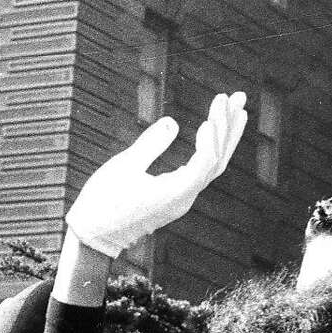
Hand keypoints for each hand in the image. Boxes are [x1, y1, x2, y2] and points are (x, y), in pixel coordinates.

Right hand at [66, 91, 248, 256]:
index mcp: (174, 194)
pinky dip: (212, 148)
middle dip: (228, 127)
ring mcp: (182, 199)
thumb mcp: (122, 169)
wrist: (93, 236)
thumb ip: (149, 145)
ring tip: (237, 108)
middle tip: (238, 96)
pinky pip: (202, 171)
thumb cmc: (102, 203)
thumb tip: (173, 122)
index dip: (212, 138)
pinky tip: (214, 132)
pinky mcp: (176, 197)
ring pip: (213, 166)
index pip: (206, 163)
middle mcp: (185, 198)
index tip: (210, 117)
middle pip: (217, 160)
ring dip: (225, 135)